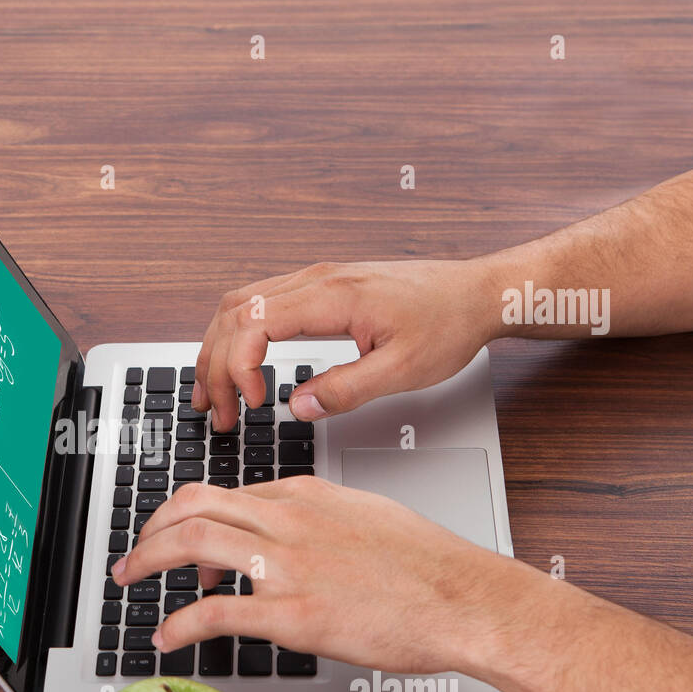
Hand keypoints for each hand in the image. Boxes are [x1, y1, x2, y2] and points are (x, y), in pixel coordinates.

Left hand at [110, 476, 516, 674]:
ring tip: (129, 582)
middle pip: (192, 506)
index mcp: (305, 495)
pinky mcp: (294, 615)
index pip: (224, 493)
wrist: (465, 599)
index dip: (188, 518)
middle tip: (133, 555)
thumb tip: (286, 529)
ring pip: (192, 544)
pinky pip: (216, 613)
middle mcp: (289, 521)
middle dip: (150, 529)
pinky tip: (167, 637)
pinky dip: (179, 623)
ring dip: (148, 562)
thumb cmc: (428, 565)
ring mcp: (288, 565)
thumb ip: (317, 517)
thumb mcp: (367, 515)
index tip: (176, 540)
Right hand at [192, 258, 499, 430]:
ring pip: (240, 304)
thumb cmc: (448, 324)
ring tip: (215, 393)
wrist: (477, 293)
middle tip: (219, 412)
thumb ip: (347, 391)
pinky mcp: (320, 286)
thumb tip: (297, 406)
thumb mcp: (403, 370)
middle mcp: (316, 279)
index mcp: (333, 296)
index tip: (255, 404)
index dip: (239, 368)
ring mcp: (316, 279)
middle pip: (235, 313)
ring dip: (220, 349)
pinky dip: (238, 335)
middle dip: (216, 365)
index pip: (253, 323)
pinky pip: (260, 302)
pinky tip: (239, 362)